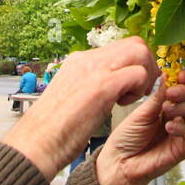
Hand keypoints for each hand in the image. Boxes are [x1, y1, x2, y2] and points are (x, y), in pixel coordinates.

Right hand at [0, 37, 158, 180]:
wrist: (37, 142)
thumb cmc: (54, 128)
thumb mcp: (73, 96)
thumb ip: (91, 85)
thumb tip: (111, 88)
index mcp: (80, 61)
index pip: (121, 47)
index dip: (136, 64)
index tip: (134, 86)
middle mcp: (88, 59)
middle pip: (135, 43)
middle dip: (147, 66)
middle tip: (140, 90)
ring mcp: (94, 69)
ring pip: (139, 51)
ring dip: (146, 74)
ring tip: (133, 97)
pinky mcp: (101, 86)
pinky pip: (138, 73)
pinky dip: (140, 88)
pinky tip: (124, 104)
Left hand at [95, 69, 184, 184]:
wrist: (119, 163)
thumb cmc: (127, 139)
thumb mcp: (141, 113)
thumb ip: (157, 97)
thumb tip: (167, 77)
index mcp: (168, 105)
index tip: (181, 74)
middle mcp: (179, 117)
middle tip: (171, 93)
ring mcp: (183, 133)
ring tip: (167, 110)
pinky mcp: (184, 149)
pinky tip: (170, 126)